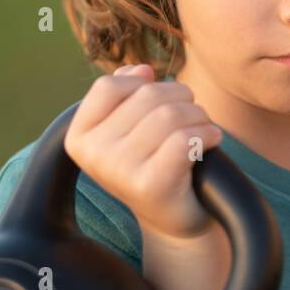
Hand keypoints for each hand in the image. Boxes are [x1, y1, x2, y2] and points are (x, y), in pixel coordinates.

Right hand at [63, 63, 223, 241]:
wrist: (175, 219)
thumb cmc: (154, 164)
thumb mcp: (131, 128)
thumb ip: (128, 93)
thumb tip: (141, 70)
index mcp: (79, 137)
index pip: (108, 86)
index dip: (141, 85)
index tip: (160, 100)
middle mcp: (94, 154)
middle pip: (147, 95)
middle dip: (180, 98)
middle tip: (191, 118)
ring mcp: (119, 171)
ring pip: (170, 114)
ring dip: (198, 116)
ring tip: (202, 130)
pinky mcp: (150, 184)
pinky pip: (186, 138)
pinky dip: (206, 134)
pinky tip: (210, 142)